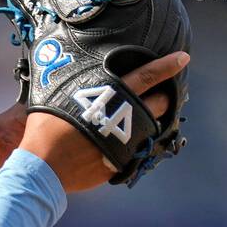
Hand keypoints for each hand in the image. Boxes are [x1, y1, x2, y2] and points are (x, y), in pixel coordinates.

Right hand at [18, 51, 190, 192]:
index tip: (183, 58)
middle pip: (157, 103)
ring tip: (140, 119)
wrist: (43, 168)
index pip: (145, 76)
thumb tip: (66, 75)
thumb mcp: (54, 99)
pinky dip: (134, 143)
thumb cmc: (43, 131)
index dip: (166, 66)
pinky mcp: (122, 161)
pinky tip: (124, 142)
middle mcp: (123, 117)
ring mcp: (126, 141)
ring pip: (152, 127)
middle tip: (158, 96)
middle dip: (161, 98)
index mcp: (109, 96)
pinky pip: (136, 150)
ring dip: (150, 121)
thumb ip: (69, 89)